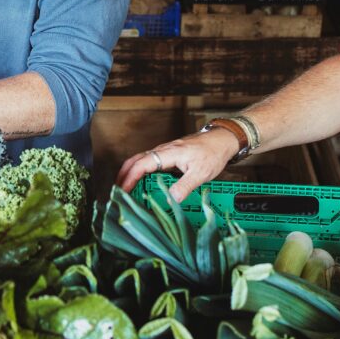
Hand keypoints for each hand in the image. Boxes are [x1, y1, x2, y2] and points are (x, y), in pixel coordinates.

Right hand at [116, 128, 238, 200]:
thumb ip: (185, 186)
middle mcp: (164, 150)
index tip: (123, 190)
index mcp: (169, 153)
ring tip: (125, 189)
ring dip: (130, 172)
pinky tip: (142, 182)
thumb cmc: (213, 153)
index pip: (142, 164)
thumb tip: (170, 199)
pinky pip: (149, 162)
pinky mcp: (169, 155)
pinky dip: (140, 171)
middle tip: (117, 192)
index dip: (130, 177)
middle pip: (135, 160)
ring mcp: (165, 152)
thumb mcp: (201, 173)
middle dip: (123, 175)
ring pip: (141, 160)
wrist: (222, 139)